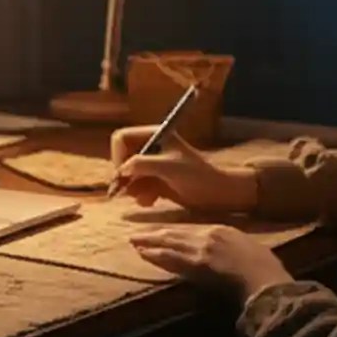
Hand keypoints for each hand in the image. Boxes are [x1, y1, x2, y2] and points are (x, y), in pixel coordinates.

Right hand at [110, 125, 258, 212]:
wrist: (217, 193)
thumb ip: (142, 164)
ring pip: (127, 174)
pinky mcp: (155, 180)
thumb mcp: (169, 166)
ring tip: (144, 198)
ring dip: (132, 188)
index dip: (118, 155)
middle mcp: (150, 147)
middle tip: (127, 191)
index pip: (122, 138)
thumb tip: (121, 170)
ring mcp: (152, 164)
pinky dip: (140, 195)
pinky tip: (151, 201)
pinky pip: (136, 186)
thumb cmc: (198, 175)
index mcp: (154, 134)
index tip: (124, 172)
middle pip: (121, 157)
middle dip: (124, 175)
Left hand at [130, 225, 293, 300]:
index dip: (171, 231)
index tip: (159, 232)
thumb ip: (228, 242)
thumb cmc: (263, 266)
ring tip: (135, 243)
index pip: (188, 229)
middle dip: (154, 234)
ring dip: (150, 244)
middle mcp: (207, 235)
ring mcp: (201, 250)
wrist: (265, 279)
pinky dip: (157, 256)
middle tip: (136, 235)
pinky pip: (172, 259)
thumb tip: (218, 248)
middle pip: (175, 233)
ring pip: (169, 244)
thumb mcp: (246, 245)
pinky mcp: (196, 265)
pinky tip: (145, 255)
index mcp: (220, 229)